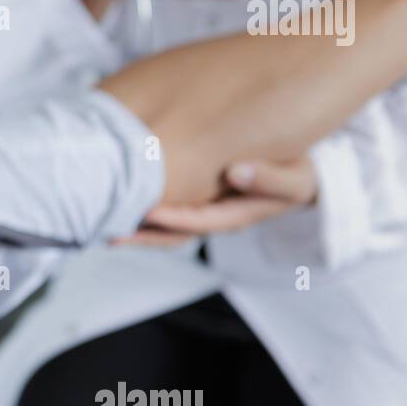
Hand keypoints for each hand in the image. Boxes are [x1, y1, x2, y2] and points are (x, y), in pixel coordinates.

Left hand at [114, 156, 317, 246]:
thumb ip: (271, 179)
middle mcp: (214, 217)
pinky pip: (166, 208)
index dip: (172, 220)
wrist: (302, 176)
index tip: (147, 212)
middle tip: (110, 230)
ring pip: (164, 226)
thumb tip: (236, 172)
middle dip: (142, 233)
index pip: (199, 222)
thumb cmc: (300, 175)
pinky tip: (119, 199)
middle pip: (172, 233)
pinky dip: (142, 207)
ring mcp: (203, 210)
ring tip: (104, 222)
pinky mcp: (195, 199)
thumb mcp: (297, 179)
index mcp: (237, 215)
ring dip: (136, 226)